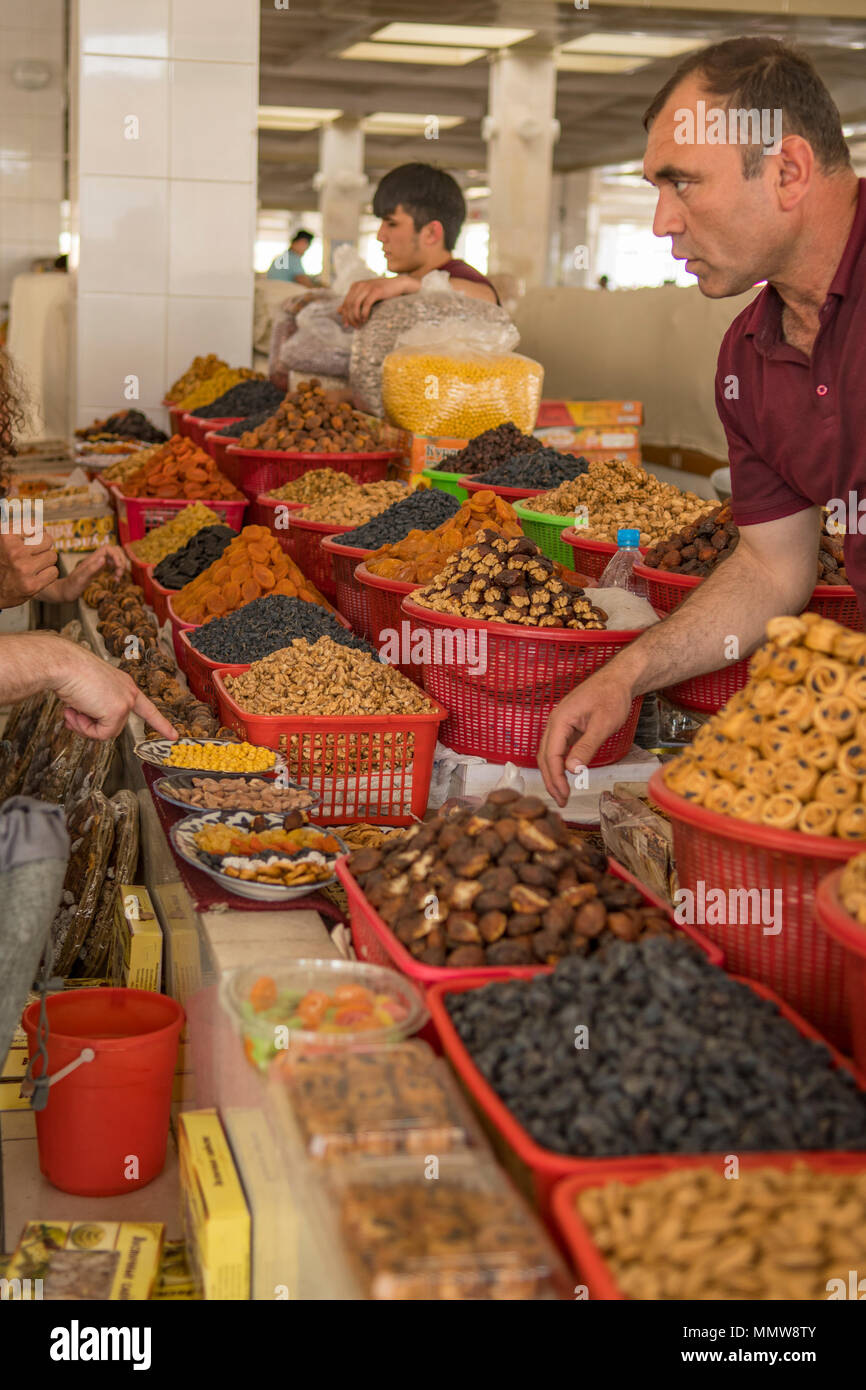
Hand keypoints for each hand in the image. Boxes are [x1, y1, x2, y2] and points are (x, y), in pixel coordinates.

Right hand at [0, 531, 59, 606]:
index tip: (34, 538)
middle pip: (48, 540)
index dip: (38, 532)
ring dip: (46, 561)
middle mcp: (13, 551)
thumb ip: (19, 530)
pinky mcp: (31, 585)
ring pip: (52, 556)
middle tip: (34, 554)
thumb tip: (40, 526)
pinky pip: (54, 572)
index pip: (36, 525)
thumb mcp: (3, 541)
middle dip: (44, 547)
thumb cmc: (1, 562)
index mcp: (5, 536)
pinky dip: (48, 574)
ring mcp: (23, 569)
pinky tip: (35, 576)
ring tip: (33, 566)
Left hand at [42, 545, 127, 602]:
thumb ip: (92, 568)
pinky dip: (117, 571)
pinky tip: (115, 579)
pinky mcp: (99, 570)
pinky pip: (112, 565)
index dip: (116, 555)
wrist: (65, 592)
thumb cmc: (72, 586)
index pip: (108, 548)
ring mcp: (98, 564)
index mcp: (92, 559)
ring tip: (117, 577)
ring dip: (120, 566)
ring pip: (115, 558)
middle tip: (119, 573)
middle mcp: (96, 560)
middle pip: (114, 551)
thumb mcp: (81, 578)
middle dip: (121, 561)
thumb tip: (103, 558)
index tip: (118, 567)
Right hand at [51, 641, 176, 741]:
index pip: (147, 708)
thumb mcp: (88, 691)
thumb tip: (87, 723)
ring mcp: (126, 702)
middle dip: (90, 725)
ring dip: (84, 727)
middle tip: (73, 713)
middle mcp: (129, 692)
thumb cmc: (70, 672)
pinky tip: (76, 712)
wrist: (63, 664)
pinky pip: (101, 735)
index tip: (174, 736)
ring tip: (73, 709)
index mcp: (124, 685)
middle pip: (114, 725)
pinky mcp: (117, 711)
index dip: (160, 723)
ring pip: (106, 733)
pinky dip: (84, 729)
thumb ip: (96, 707)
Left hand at [339, 275, 417, 327]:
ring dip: (356, 317)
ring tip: (360, 325)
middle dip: (350, 318)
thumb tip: (338, 311)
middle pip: (349, 304)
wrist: (399, 285)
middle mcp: (359, 285)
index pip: (345, 303)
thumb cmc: (382, 293)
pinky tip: (365, 320)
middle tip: (355, 327)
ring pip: (355, 305)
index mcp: (355, 286)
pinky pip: (366, 305)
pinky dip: (364, 314)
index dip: (344, 315)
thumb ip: (352, 302)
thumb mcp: (365, 297)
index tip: (346, 326)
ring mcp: (367, 287)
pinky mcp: (376, 291)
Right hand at [538, 669, 635, 805]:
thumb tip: (572, 770)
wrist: (618, 679)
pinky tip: (566, 775)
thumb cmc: (611, 697)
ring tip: (562, 793)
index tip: (564, 795)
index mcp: (559, 720)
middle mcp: (555, 722)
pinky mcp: (568, 726)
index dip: (555, 778)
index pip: (550, 755)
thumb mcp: (602, 724)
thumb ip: (586, 747)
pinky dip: (560, 764)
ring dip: (554, 774)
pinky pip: (558, 748)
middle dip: (551, 780)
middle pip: (544, 756)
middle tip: (561, 800)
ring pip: (549, 753)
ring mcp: (560, 724)